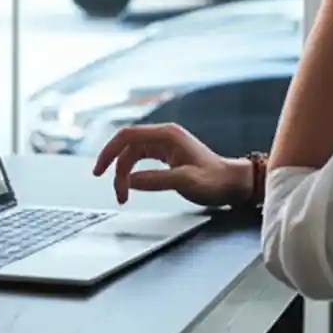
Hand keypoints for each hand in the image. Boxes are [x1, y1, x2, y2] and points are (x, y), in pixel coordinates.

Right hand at [92, 123, 252, 205]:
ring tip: (124, 196)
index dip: (109, 151)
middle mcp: (164, 136)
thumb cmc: (215, 181)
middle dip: (115, 167)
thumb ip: (156, 180)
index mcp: (167, 135)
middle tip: (115, 192)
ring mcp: (165, 145)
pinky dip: (133, 174)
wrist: (233, 184)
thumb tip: (128, 180)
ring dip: (124, 174)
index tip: (99, 171)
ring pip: (133, 155)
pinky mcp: (167, 155)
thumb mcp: (185, 182)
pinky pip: (141, 160)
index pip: (127, 136)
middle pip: (127, 146)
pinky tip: (132, 187)